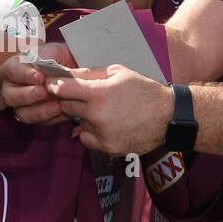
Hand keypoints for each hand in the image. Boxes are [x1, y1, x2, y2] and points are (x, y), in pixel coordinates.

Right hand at [0, 43, 75, 124]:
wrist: (74, 67)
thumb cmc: (58, 57)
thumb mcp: (51, 52)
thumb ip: (44, 60)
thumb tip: (42, 72)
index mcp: (13, 68)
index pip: (11, 71)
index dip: (23, 75)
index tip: (39, 76)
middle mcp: (13, 88)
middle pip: (10, 96)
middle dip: (27, 95)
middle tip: (43, 92)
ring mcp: (24, 105)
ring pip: (22, 113)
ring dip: (39, 111)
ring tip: (56, 106)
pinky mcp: (38, 116)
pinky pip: (40, 122)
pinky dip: (51, 117)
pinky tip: (62, 111)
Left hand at [45, 65, 173, 154]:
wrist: (168, 116)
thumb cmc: (143, 90)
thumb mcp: (118, 73)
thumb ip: (89, 74)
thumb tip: (66, 74)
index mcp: (99, 94)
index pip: (62, 90)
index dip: (55, 86)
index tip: (53, 85)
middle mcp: (97, 116)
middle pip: (66, 107)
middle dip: (69, 101)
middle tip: (81, 97)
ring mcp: (102, 134)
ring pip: (77, 124)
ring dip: (83, 117)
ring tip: (104, 110)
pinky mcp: (107, 148)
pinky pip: (86, 139)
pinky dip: (91, 132)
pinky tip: (107, 125)